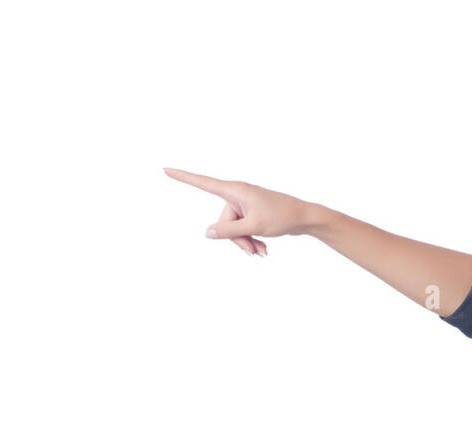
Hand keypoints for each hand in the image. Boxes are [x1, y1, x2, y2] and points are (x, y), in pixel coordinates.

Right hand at [162, 167, 317, 256]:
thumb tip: (208, 233)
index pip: (203, 183)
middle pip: (223, 221)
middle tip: (254, 251)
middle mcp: (238, 194)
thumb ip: (229, 230)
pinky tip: (264, 250)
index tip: (165, 169)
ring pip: (234, 230)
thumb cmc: (282, 217)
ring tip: (262, 252)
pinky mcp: (252, 213)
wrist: (305, 218)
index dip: (183, 177)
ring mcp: (245, 205)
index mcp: (235, 190)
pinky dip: (252, 240)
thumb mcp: (254, 226)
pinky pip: (243, 230)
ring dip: (246, 243)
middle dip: (237, 239)